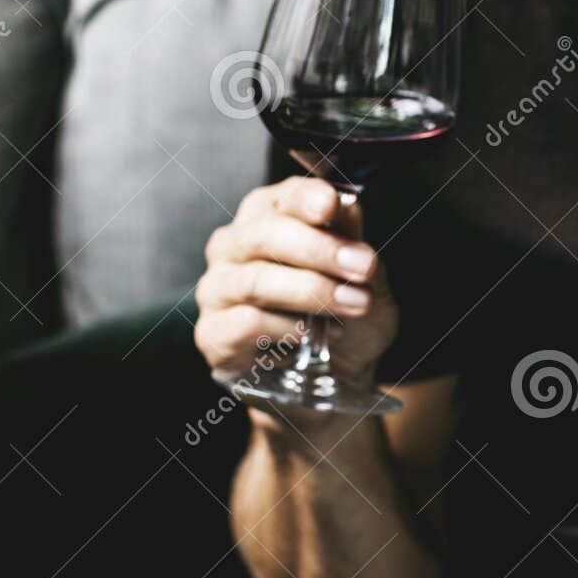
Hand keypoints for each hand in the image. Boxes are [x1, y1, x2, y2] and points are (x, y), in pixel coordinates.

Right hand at [196, 176, 397, 406]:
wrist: (333, 380)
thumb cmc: (345, 317)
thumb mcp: (365, 277)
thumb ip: (352, 239)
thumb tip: (346, 204)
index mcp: (269, 218)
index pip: (281, 198)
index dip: (305, 198)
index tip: (332, 204)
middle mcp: (234, 247)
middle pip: (264, 235)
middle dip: (319, 249)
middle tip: (363, 267)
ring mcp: (217, 289)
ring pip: (255, 280)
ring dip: (311, 292)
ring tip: (354, 305)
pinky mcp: (212, 332)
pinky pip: (245, 323)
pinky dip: (287, 328)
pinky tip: (314, 337)